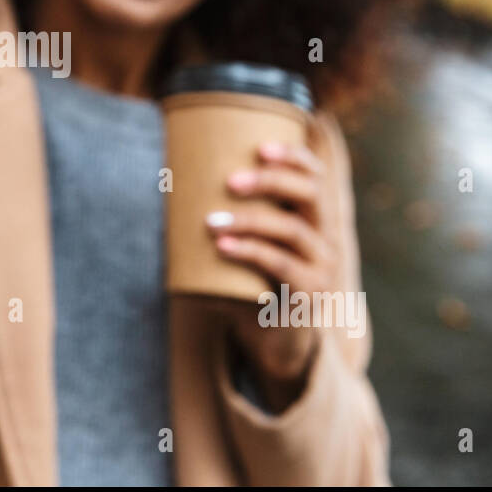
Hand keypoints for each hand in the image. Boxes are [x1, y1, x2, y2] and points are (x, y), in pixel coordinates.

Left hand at [204, 140, 339, 407]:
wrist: (275, 343)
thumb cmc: (252, 285)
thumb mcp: (243, 248)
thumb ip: (221, 221)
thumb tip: (166, 191)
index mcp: (313, 219)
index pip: (315, 177)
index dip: (293, 157)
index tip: (259, 148)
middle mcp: (325, 238)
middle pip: (310, 194)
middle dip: (270, 181)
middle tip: (230, 181)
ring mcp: (322, 267)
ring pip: (292, 230)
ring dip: (249, 220)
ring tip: (211, 220)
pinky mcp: (310, 294)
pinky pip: (281, 266)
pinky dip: (250, 252)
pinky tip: (222, 247)